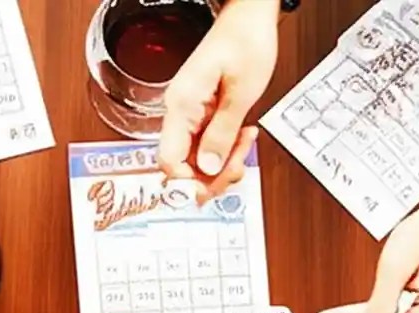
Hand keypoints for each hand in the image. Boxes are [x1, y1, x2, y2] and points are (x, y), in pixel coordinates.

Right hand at [158, 0, 278, 202]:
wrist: (250, 16)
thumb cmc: (245, 39)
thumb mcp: (241, 91)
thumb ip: (222, 133)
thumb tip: (208, 169)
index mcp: (181, 104)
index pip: (168, 160)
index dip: (188, 182)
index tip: (211, 189)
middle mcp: (179, 111)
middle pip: (182, 166)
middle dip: (211, 176)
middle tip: (238, 165)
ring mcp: (189, 114)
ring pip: (196, 160)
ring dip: (222, 164)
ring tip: (244, 146)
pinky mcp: (200, 114)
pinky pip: (206, 146)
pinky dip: (225, 150)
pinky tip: (241, 139)